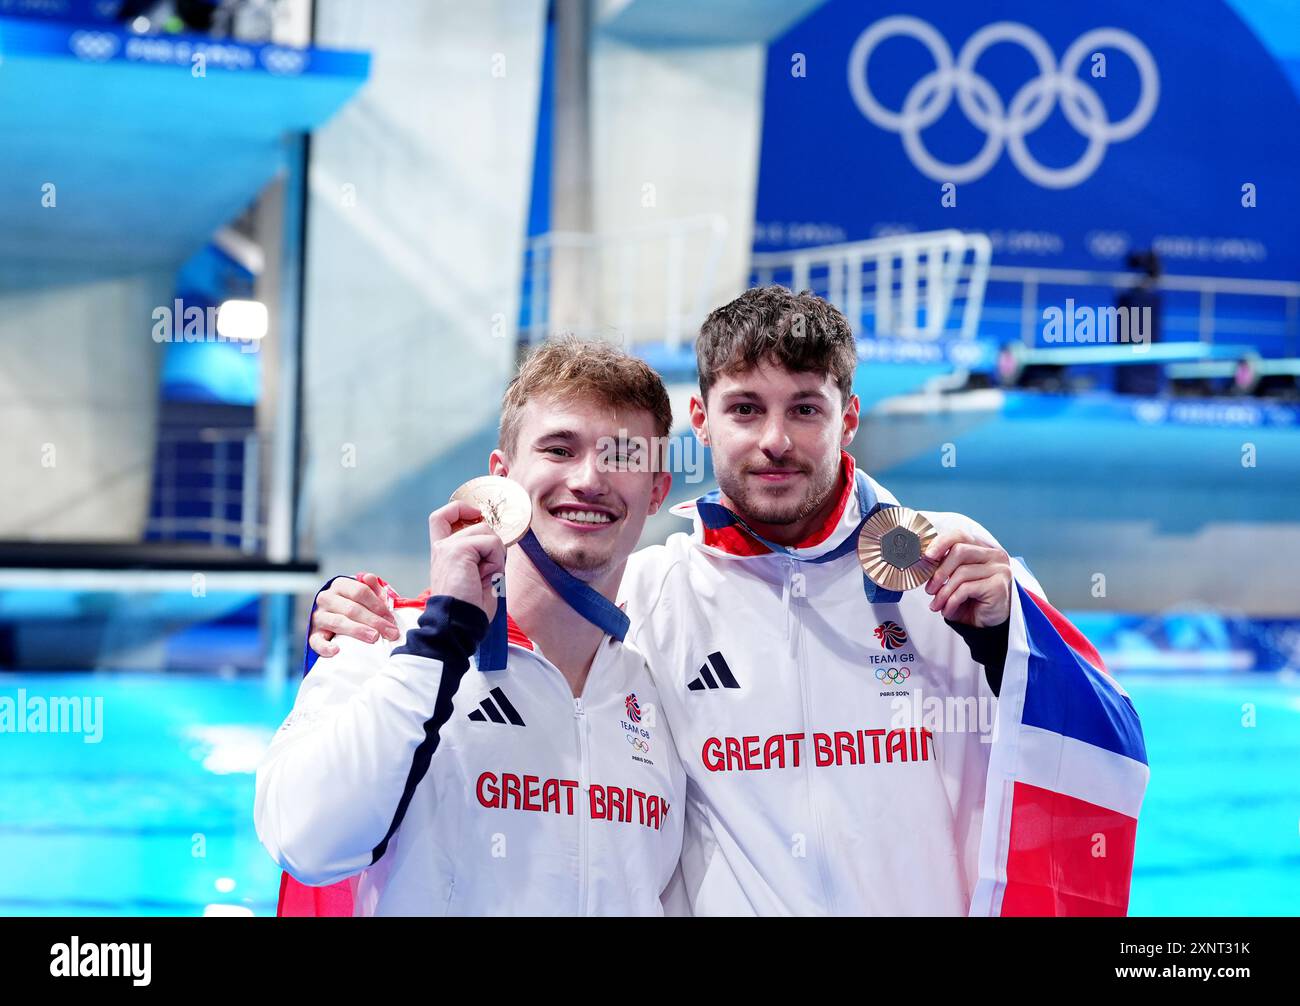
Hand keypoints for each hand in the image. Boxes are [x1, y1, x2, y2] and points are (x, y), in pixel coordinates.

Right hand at [308, 572, 400, 657]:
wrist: (334, 616)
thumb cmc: (355, 605)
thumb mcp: (365, 594)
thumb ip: (373, 589)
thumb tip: (371, 579)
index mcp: (340, 585)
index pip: (360, 591)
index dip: (378, 605)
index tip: (391, 619)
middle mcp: (327, 598)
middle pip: (352, 608)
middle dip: (374, 621)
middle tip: (390, 632)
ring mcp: (319, 616)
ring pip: (337, 622)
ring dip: (357, 630)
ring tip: (374, 637)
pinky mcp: (313, 634)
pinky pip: (316, 641)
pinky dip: (325, 647)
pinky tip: (336, 650)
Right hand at [428, 500, 507, 621]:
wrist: (459, 625)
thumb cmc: (470, 607)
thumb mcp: (478, 574)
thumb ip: (481, 553)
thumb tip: (496, 540)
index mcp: (443, 552)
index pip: (442, 517)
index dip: (461, 508)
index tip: (476, 515)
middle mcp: (442, 546)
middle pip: (477, 523)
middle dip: (493, 544)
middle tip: (488, 570)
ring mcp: (448, 547)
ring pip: (487, 532)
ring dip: (495, 554)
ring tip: (486, 576)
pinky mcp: (458, 550)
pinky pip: (491, 543)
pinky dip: (496, 559)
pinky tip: (486, 576)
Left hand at [922, 524, 1011, 626]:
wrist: (987, 623)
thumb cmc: (970, 599)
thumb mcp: (955, 579)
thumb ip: (946, 565)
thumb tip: (925, 558)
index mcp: (983, 548)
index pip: (960, 535)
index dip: (941, 542)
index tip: (927, 556)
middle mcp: (994, 555)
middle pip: (960, 551)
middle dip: (939, 572)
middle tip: (929, 589)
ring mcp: (999, 569)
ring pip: (961, 573)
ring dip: (943, 592)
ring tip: (937, 604)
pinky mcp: (998, 586)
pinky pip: (966, 589)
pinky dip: (951, 601)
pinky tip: (948, 610)